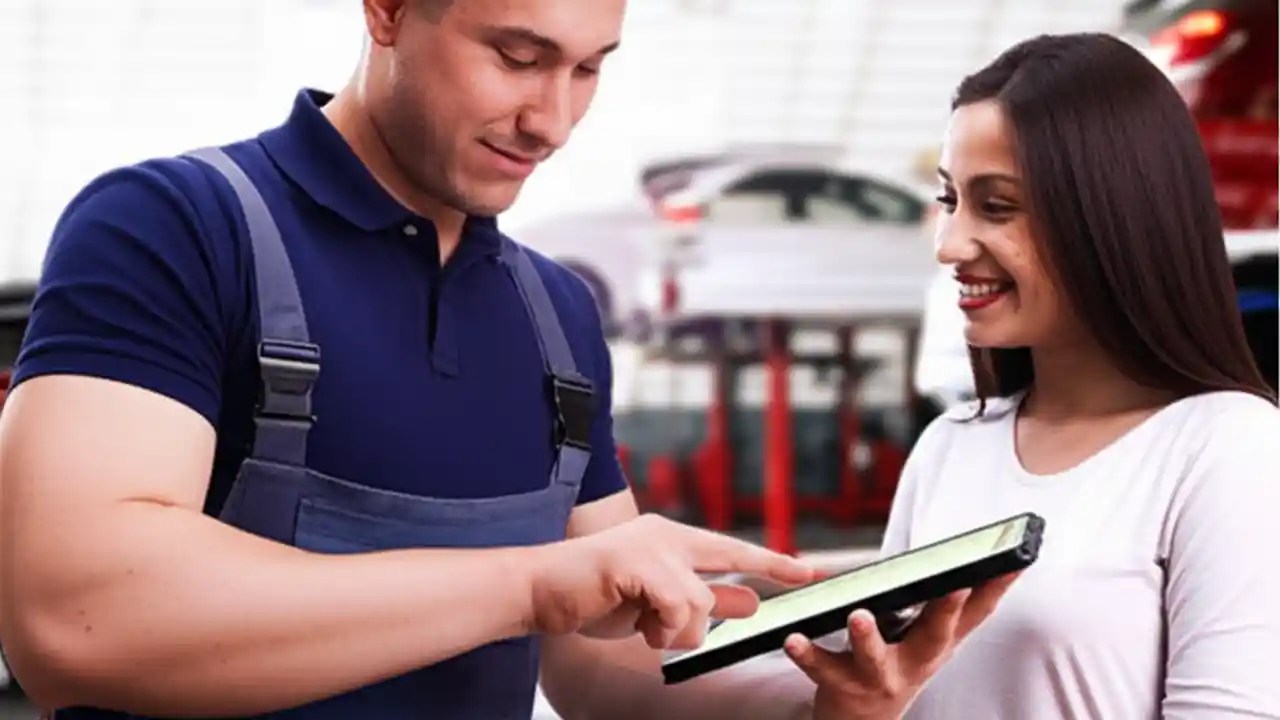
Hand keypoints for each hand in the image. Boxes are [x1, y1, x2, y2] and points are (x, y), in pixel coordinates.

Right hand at [527, 513, 815, 649]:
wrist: (540, 591)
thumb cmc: (593, 596)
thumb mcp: (654, 603)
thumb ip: (700, 598)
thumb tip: (749, 601)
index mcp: (670, 539)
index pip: (730, 548)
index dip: (770, 560)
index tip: (809, 571)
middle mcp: (666, 535)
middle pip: (722, 574)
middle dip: (744, 590)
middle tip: (785, 585)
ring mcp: (653, 546)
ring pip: (699, 603)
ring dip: (676, 631)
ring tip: (646, 630)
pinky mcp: (638, 563)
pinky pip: (678, 608)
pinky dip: (663, 629)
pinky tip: (638, 627)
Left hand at [783, 572, 1021, 719]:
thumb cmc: (901, 664)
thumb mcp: (936, 639)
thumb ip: (963, 605)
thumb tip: (1005, 559)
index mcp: (939, 643)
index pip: (977, 613)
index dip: (997, 587)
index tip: (1014, 561)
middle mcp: (915, 663)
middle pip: (935, 636)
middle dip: (946, 609)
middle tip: (954, 584)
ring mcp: (878, 677)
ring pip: (874, 657)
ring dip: (868, 636)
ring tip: (859, 615)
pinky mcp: (840, 685)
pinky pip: (821, 668)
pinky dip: (807, 653)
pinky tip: (794, 638)